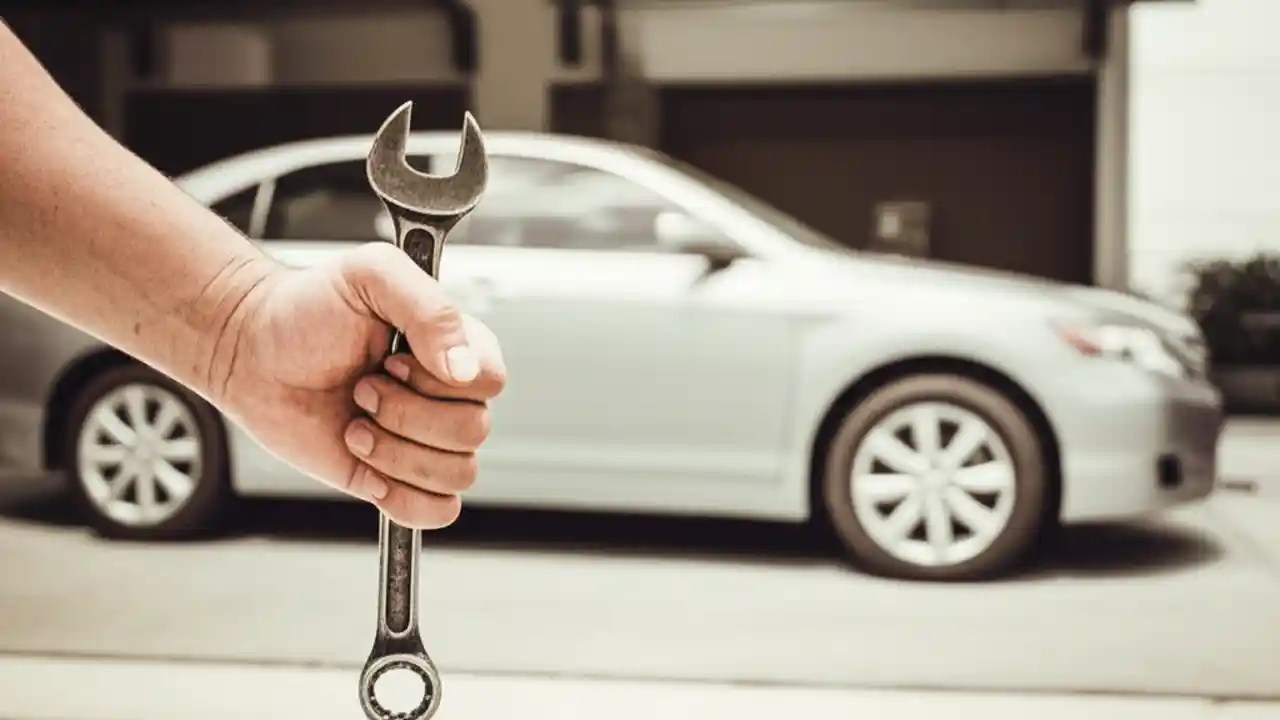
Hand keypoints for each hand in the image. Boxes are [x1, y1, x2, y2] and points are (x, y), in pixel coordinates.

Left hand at [211, 243, 505, 528]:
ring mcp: (425, 440)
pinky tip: (369, 469)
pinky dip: (403, 499)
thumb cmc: (307, 307)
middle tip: (362, 388)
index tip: (393, 360)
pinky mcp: (397, 477)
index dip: (440, 381)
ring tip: (356, 424)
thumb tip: (464, 370)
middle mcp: (448, 395)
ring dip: (396, 453)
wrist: (251, 350)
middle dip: (406, 414)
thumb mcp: (370, 275)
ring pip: (456, 475)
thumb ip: (430, 310)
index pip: (491, 381)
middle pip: (473, 432)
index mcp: (456, 345)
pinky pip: (436, 512)